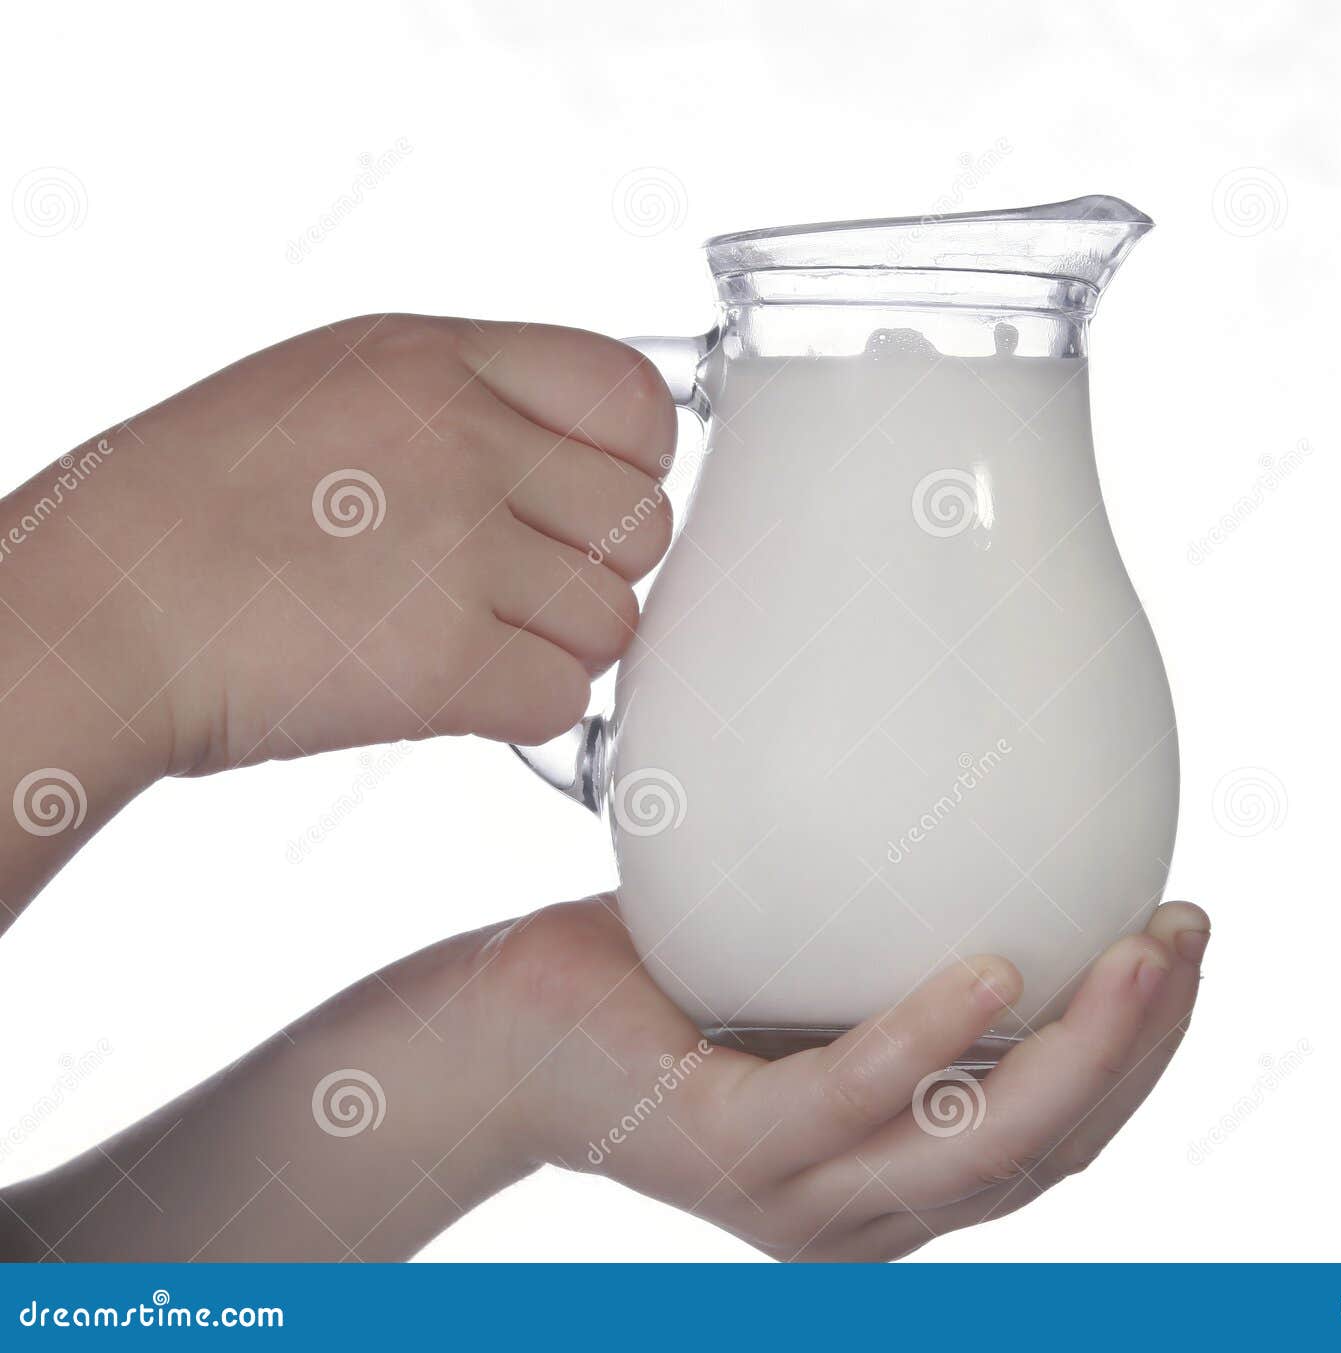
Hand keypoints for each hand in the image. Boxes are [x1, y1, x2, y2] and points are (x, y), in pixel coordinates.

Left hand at [0, 896, 1207, 1261]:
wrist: (499, 1034)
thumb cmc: (656, 978)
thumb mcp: (799, 945)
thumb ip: (888, 914)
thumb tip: (973, 783)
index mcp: (898, 1167)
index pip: (1059, 1135)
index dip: (1145, 1054)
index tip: (1186, 941)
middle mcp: (868, 1206)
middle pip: (1048, 1151)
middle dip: (1140, 1051)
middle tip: (1186, 936)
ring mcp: (801, 1194)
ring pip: (977, 1147)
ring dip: (1078, 1053)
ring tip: (1138, 952)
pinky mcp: (731, 1151)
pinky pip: (848, 1099)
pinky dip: (926, 1039)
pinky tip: (991, 974)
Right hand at [2, 314, 674, 780]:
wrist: (103, 609)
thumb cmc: (199, 502)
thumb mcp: (337, 385)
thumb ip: (469, 402)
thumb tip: (584, 454)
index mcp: (438, 362)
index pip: (635, 400)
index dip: (634, 462)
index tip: (587, 499)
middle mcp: (465, 445)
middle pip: (642, 522)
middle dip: (594, 566)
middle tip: (515, 586)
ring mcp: (461, 555)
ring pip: (616, 619)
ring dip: (559, 645)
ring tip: (473, 637)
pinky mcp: (448, 665)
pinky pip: (568, 698)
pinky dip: (523, 710)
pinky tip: (458, 688)